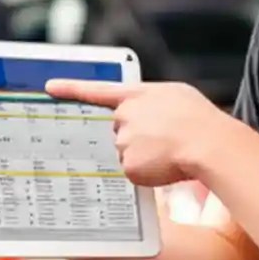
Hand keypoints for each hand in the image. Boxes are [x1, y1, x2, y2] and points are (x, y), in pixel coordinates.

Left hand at [44, 79, 229, 187]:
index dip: (71, 88)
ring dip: (145, 154)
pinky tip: (166, 165)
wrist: (208, 143)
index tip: (49, 87)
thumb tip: (148, 115)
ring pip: (127, 152)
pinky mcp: (129, 165)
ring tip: (171, 150)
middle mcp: (124, 116)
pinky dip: (148, 173)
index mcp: (136, 95)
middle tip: (163, 138)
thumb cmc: (200, 119)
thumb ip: (154, 102)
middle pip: (119, 130)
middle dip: (136, 136)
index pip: (96, 91)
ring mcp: (124, 141)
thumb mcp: (176, 96)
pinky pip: (134, 172)